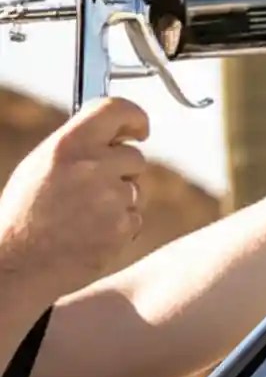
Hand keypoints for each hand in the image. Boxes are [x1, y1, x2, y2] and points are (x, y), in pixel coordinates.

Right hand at [0, 98, 149, 303]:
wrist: (16, 266)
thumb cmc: (24, 217)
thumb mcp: (39, 168)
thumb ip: (76, 147)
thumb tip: (112, 133)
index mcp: (67, 146)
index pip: (115, 110)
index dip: (134, 117)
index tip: (139, 128)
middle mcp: (92, 166)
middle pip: (134, 156)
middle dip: (121, 171)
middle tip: (92, 191)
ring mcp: (110, 198)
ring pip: (136, 188)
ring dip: (119, 200)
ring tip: (82, 216)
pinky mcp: (121, 226)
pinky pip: (135, 217)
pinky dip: (119, 226)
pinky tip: (89, 234)